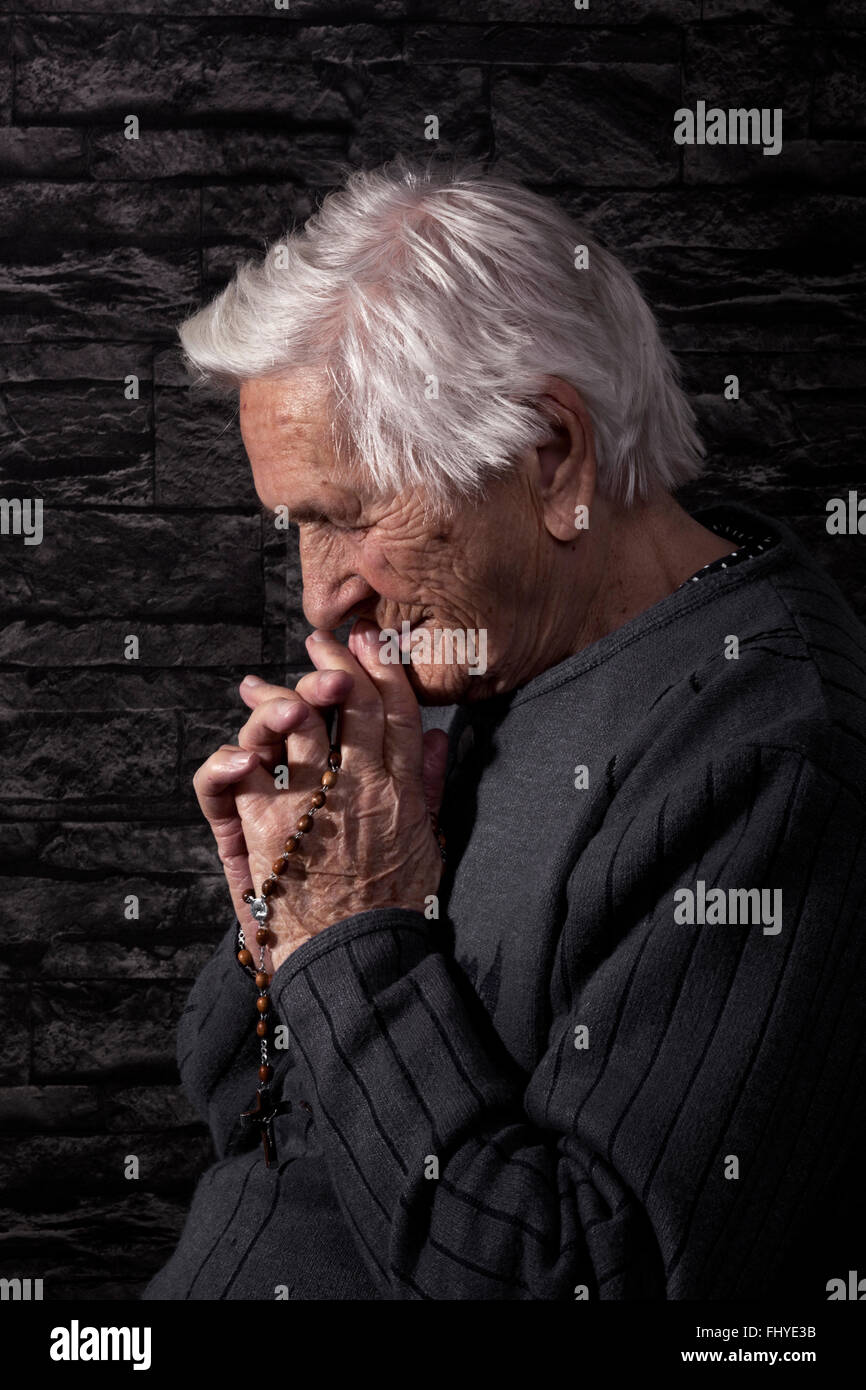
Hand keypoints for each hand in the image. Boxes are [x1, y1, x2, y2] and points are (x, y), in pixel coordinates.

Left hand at [193, 620, 449, 971]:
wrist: (357, 958)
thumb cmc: (392, 906)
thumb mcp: (430, 844)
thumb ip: (434, 788)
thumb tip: (440, 740)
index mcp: (402, 789)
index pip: (399, 710)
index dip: (383, 668)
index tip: (369, 640)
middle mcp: (363, 787)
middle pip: (353, 704)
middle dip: (336, 664)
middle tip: (319, 642)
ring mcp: (316, 804)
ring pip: (298, 725)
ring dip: (278, 697)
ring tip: (258, 685)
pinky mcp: (270, 826)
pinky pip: (247, 772)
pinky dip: (236, 756)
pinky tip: (235, 747)